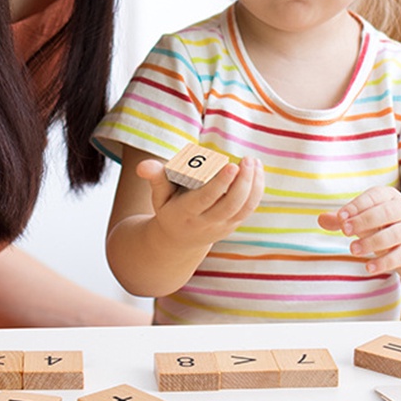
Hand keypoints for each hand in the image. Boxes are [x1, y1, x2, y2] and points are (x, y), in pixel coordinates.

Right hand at [138, 155, 263, 250]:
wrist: (178, 240)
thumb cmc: (169, 208)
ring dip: (253, 185)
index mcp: (185, 213)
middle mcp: (205, 223)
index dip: (220, 184)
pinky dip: (256, 191)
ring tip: (254, 162)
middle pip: (229, 205)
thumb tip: (143, 166)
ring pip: (243, 208)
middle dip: (242, 182)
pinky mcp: (232, 225)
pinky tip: (256, 172)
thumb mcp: (158, 195)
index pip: (206, 199)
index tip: (232, 165)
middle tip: (247, 159)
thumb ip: (155, 177)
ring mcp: (221, 226)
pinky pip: (248, 209)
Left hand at [318, 186, 400, 274]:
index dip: (356, 206)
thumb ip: (341, 218)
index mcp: (387, 196)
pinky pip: (400, 255)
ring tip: (353, 250)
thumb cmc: (377, 221)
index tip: (341, 217)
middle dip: (364, 221)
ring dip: (372, 242)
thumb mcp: (359, 216)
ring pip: (394, 235)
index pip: (373, 197)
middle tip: (345, 231)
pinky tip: (368, 268)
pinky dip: (384, 262)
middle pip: (387, 213)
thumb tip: (320, 219)